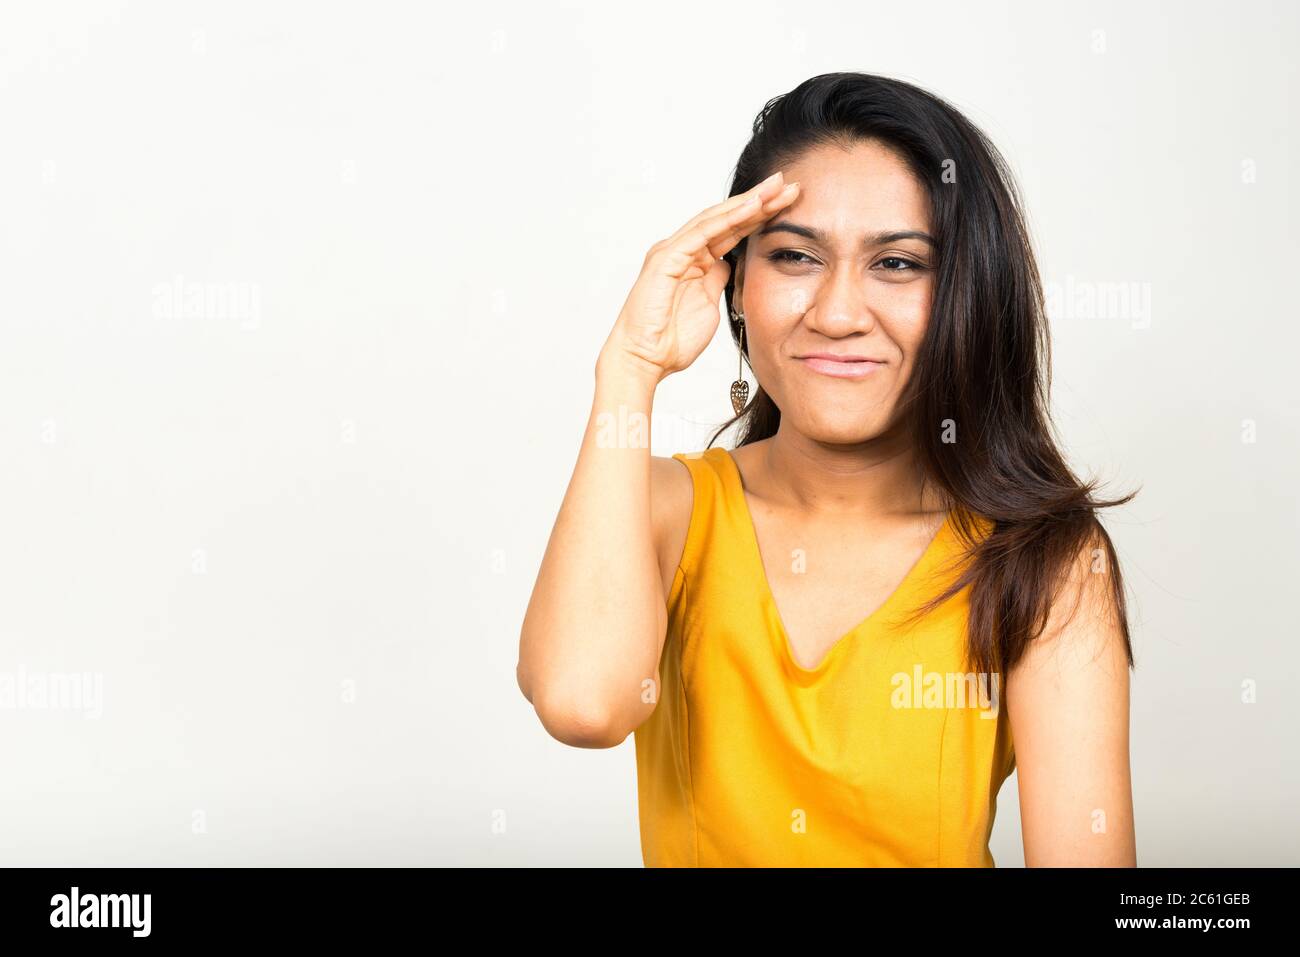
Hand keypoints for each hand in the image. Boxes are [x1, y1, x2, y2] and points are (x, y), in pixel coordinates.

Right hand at [600, 170, 799, 383]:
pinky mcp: (667, 258)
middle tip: (789, 183)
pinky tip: (752, 206)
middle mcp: (683, 249)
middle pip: (726, 218)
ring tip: (776, 187)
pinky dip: (728, 218)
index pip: (732, 231)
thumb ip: (717, 280)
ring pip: (716, 218)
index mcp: (693, 260)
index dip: (760, 216)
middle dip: (759, 200)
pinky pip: (702, 232)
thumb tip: (731, 264)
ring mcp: (673, 251)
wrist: (645, 360)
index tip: (789, 204)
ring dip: (748, 202)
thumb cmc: (671, 340)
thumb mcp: (708, 305)